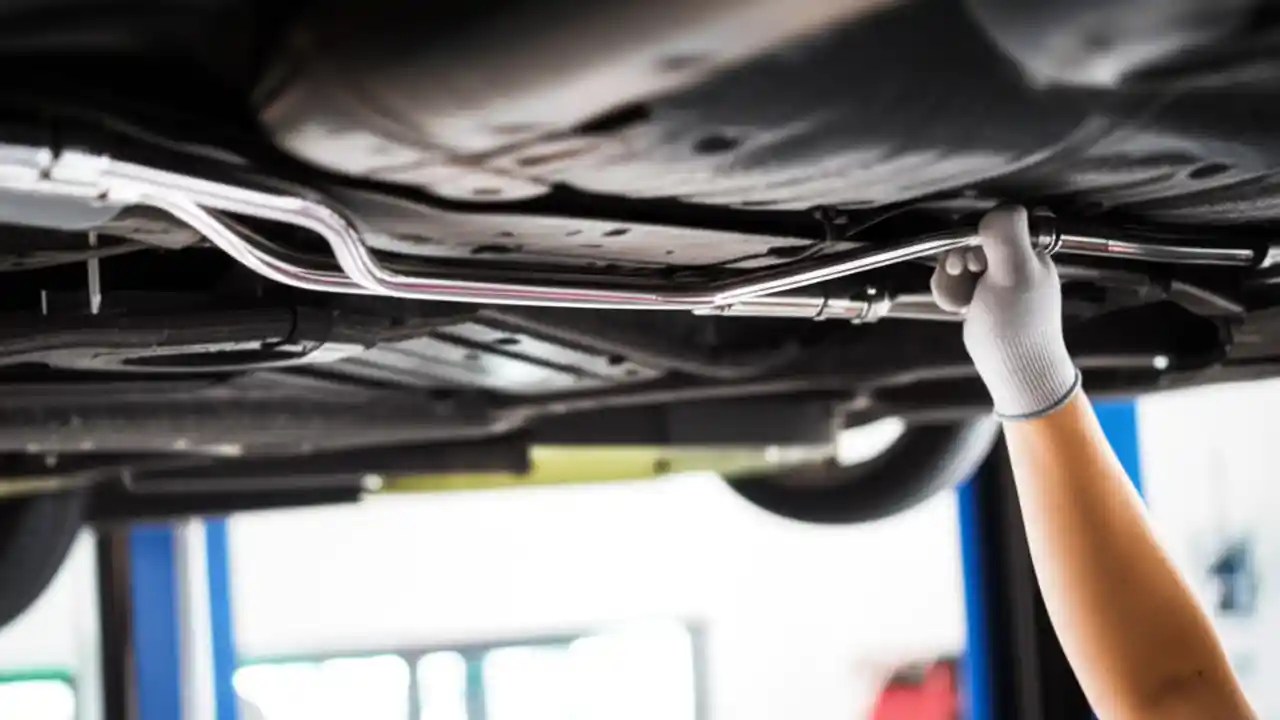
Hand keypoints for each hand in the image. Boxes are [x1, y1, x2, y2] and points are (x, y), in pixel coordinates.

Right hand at [930, 205, 1078, 417]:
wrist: (1016, 373)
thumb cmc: (1017, 328)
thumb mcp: (1014, 274)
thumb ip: (1005, 235)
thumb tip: (996, 209)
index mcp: (1029, 250)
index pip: (991, 223)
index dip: (972, 240)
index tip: (970, 263)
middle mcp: (1014, 261)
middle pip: (968, 243)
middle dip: (955, 265)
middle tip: (964, 283)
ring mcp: (997, 280)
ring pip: (957, 264)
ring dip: (949, 282)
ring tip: (961, 303)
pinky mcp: (982, 297)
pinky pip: (957, 283)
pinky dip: (951, 294)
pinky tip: (959, 309)